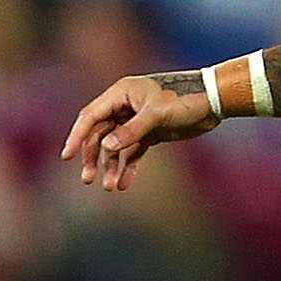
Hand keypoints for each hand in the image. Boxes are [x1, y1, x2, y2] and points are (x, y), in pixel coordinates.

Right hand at [63, 75, 217, 192]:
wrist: (214, 101)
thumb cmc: (185, 99)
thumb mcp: (157, 115)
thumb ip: (130, 131)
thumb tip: (106, 148)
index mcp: (121, 94)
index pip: (91, 116)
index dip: (77, 136)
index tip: (67, 156)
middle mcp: (124, 106)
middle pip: (99, 134)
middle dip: (93, 158)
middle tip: (87, 180)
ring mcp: (136, 120)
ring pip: (114, 147)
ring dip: (110, 166)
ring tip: (110, 187)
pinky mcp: (150, 133)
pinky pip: (132, 152)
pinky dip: (127, 167)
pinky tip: (125, 184)